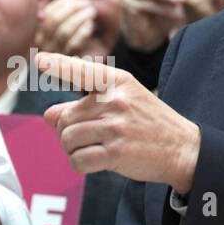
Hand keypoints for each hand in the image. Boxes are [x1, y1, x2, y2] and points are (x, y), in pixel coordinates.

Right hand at [35, 0, 96, 56]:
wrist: (66, 66)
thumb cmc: (59, 34)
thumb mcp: (51, 16)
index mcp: (33, 30)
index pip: (46, 12)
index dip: (62, 3)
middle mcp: (38, 43)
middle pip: (55, 20)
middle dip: (73, 8)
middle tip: (86, 3)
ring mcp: (51, 54)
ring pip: (64, 32)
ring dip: (80, 18)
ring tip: (91, 11)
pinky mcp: (64, 62)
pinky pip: (74, 44)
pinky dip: (83, 31)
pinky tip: (90, 25)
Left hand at [35, 51, 199, 191]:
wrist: (183, 148)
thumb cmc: (147, 123)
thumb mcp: (121, 103)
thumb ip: (82, 106)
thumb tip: (47, 115)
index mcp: (117, 82)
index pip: (82, 71)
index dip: (58, 66)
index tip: (40, 60)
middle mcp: (115, 100)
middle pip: (65, 118)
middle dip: (68, 133)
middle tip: (89, 138)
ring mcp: (116, 126)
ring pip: (68, 140)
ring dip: (73, 150)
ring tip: (94, 149)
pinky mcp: (116, 152)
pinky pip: (78, 160)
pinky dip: (80, 164)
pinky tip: (96, 162)